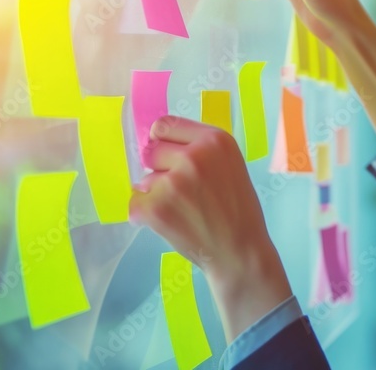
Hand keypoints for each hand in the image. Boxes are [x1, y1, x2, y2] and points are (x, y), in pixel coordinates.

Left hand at [128, 115, 292, 341]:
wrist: (240, 251)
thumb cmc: (237, 209)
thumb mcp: (230, 165)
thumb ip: (200, 149)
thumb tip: (155, 142)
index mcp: (215, 140)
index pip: (165, 125)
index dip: (164, 143)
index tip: (169, 158)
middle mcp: (194, 155)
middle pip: (151, 151)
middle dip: (159, 170)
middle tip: (182, 192)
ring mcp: (174, 182)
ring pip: (143, 181)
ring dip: (154, 197)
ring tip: (182, 213)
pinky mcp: (157, 208)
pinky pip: (135, 206)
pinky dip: (145, 218)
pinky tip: (171, 226)